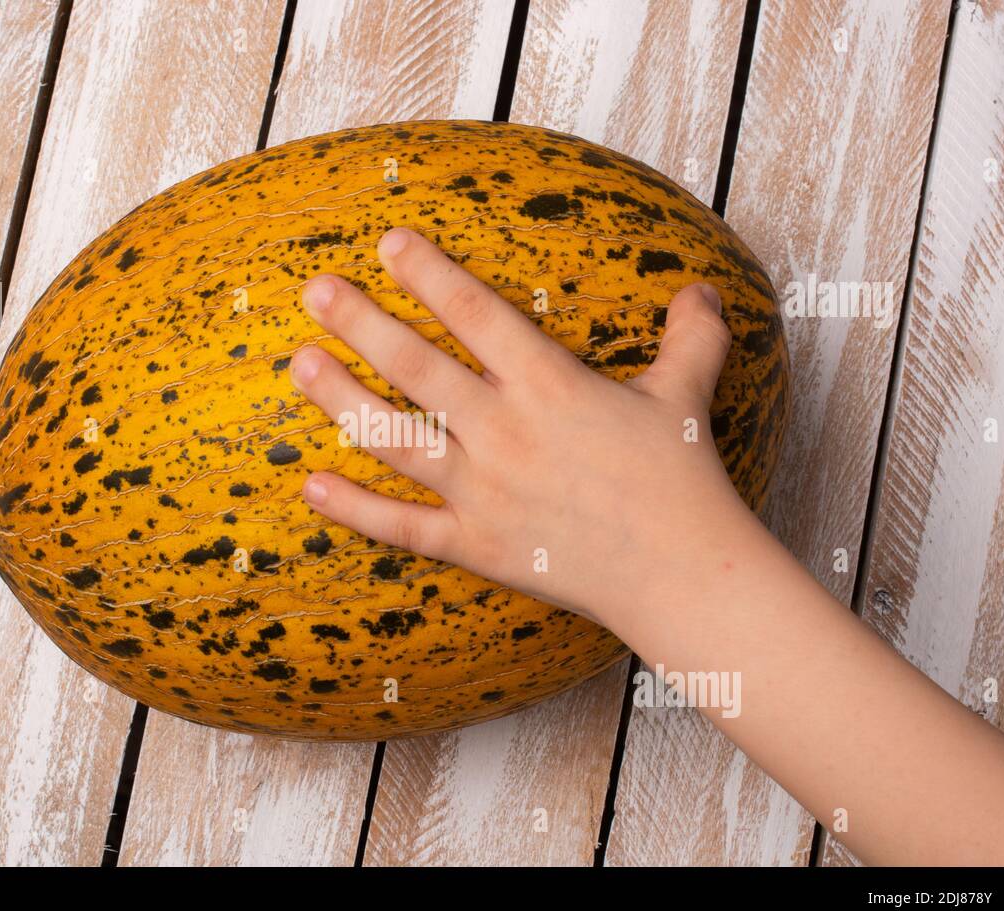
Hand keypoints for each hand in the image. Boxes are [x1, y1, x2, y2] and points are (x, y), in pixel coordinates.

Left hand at [289, 226, 749, 634]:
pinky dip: (353, 509)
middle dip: (361, 323)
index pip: (475, 314)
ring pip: (393, 438)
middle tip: (315, 290)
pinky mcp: (475, 545)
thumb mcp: (688, 393)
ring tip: (300, 364)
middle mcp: (503, 431)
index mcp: (549, 385)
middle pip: (416, 367)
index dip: (429, 274)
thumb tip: (703, 288)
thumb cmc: (684, 480)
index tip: (388, 242)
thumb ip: (691, 334)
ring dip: (341, 399)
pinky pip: (401, 527)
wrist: (681, 575)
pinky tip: (310, 485)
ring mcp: (482, 491)